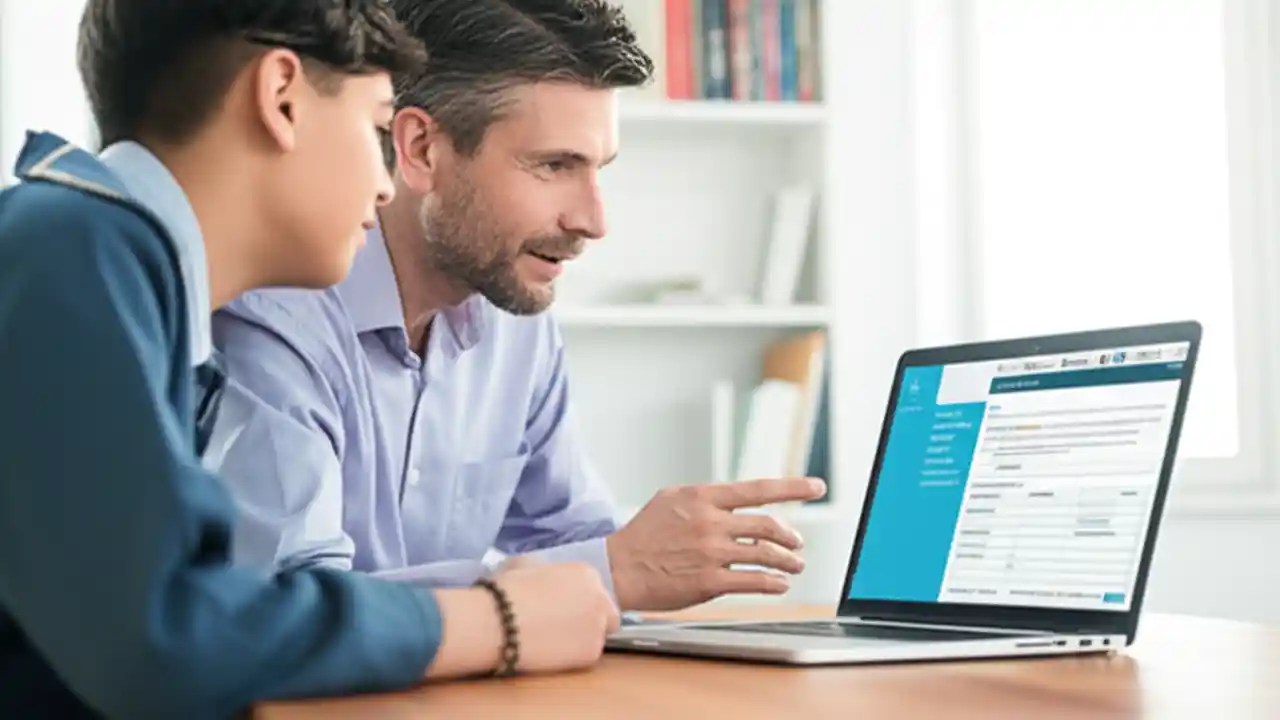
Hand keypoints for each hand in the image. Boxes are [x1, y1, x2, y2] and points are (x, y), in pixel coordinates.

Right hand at [497, 561, 619, 673]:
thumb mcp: (529, 565)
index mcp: (587, 573)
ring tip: (554, 643)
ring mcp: (599, 625)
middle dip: (591, 621)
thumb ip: (547, 571)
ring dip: (582, 639)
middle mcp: (601, 597)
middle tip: (566, 629)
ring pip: (599, 636)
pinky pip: (588, 655)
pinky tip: (552, 653)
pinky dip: (573, 656)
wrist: (500, 620)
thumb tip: (542, 577)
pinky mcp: (592, 652)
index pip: (595, 591)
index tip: (563, 611)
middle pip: (608, 614)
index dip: (580, 603)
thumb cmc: (508, 589)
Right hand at [607, 477, 827, 610]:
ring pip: (766, 554)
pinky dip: (773, 583)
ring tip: (795, 566)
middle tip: (798, 544)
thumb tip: (735, 499)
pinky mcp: (709, 581)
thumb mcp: (671, 500)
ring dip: (788, 561)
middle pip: (768, 525)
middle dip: (791, 536)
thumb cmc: (643, 535)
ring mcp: (711, 552)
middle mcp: (710, 521)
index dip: (793, 487)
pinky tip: (779, 585)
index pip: (757, 489)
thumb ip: (705, 498)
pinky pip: (754, 581)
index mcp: (702, 497)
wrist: (619, 567)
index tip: (817, 487)